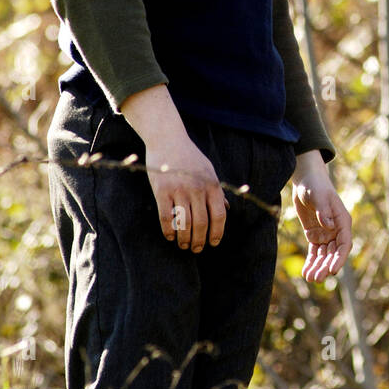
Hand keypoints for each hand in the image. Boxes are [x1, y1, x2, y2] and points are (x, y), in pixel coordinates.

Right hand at [144, 135, 228, 251]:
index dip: (217, 232)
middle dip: (200, 240)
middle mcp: (197, 189)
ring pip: (184, 224)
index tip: (214, 243)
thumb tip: (226, 209)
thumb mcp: (209, 171)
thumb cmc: (190, 157)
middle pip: (201, 223)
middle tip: (197, 249)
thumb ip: (217, 191)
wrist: (168, 139)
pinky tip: (170, 237)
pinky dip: (169, 231)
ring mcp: (179, 191)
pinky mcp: (162, 192)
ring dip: (185, 239)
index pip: (219, 215)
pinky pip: (166, 218)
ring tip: (184, 245)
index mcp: (212, 185)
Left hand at [292, 150, 352, 281]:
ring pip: (324, 255)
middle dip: (326, 266)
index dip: (339, 258)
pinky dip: (311, 262)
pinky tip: (306, 272)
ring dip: (318, 267)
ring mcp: (326, 233)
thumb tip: (328, 225)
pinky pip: (314, 252)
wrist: (306, 181)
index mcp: (342, 221)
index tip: (333, 270)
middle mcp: (336, 230)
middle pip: (333, 253)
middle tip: (317, 278)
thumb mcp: (319, 196)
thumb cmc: (316, 186)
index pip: (344, 244)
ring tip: (310, 278)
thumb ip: (324, 211)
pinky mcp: (314, 234)